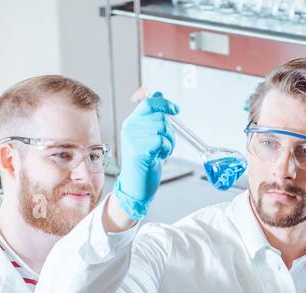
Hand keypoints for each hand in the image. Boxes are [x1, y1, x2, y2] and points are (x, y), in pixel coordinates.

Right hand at [111, 92, 177, 223]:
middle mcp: (130, 128)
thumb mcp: (148, 135)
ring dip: (169, 141)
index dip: (165, 104)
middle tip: (165, 144)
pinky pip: (161, 142)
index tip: (175, 110)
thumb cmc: (144, 161)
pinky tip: (159, 157)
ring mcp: (133, 139)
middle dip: (169, 131)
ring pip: (162, 129)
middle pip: (159, 117)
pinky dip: (166, 150)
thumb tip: (159, 94)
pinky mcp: (139, 151)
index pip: (148, 103)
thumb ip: (152, 116)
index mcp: (131, 122)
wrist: (136, 185)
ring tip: (161, 151)